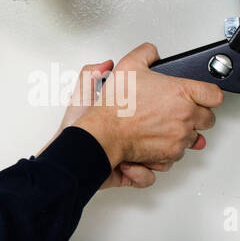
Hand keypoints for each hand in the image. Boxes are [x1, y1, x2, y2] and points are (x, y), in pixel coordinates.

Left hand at [43, 60, 161, 189]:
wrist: (72, 160)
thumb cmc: (76, 129)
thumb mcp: (82, 96)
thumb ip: (90, 74)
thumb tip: (107, 63)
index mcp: (128, 116)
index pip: (156, 111)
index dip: (164, 111)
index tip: (162, 109)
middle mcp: (135, 137)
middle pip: (167, 136)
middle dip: (163, 137)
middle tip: (152, 132)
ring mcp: (135, 156)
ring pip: (163, 160)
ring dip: (152, 157)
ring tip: (136, 152)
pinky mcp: (132, 175)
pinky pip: (149, 177)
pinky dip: (141, 173)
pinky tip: (128, 165)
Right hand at [72, 42, 223, 179]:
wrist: (105, 133)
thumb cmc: (116, 105)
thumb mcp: (130, 65)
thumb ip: (146, 52)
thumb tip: (152, 52)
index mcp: (182, 93)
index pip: (215, 95)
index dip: (210, 94)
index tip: (204, 95)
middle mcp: (185, 116)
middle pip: (209, 118)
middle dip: (198, 114)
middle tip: (183, 111)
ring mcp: (180, 137)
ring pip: (195, 137)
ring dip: (185, 131)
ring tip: (168, 125)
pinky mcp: (171, 154)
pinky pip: (181, 152)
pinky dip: (173, 147)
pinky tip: (161, 138)